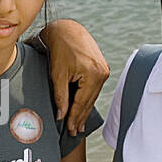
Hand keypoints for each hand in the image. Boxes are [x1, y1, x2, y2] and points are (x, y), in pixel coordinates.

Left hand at [42, 19, 108, 135]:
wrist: (66, 29)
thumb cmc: (60, 49)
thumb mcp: (57, 74)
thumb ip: (60, 97)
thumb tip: (61, 116)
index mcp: (93, 74)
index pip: (82, 102)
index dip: (75, 118)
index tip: (70, 130)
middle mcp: (102, 73)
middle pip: (89, 101)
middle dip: (81, 117)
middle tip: (74, 132)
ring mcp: (104, 70)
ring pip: (92, 96)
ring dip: (84, 110)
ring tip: (78, 124)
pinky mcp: (101, 67)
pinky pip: (94, 88)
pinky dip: (87, 98)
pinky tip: (83, 107)